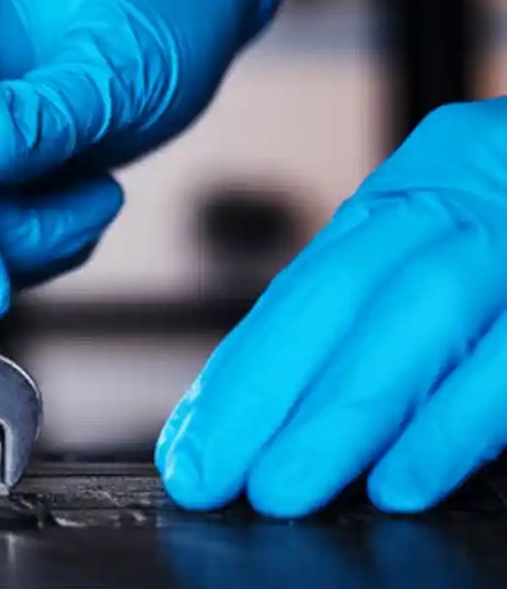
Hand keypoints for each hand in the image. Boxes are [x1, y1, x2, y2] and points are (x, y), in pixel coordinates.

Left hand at [158, 98, 506, 517]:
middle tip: (213, 477)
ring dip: (346, 414)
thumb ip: (386, 314)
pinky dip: (456, 418)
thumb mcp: (462, 249)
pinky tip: (403, 479)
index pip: (311, 283)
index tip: (194, 441)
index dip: (245, 368)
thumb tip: (277, 409)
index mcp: (430, 183)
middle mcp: (480, 189)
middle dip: (270, 394)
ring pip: (424, 314)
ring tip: (286, 489)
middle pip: (348, 291)